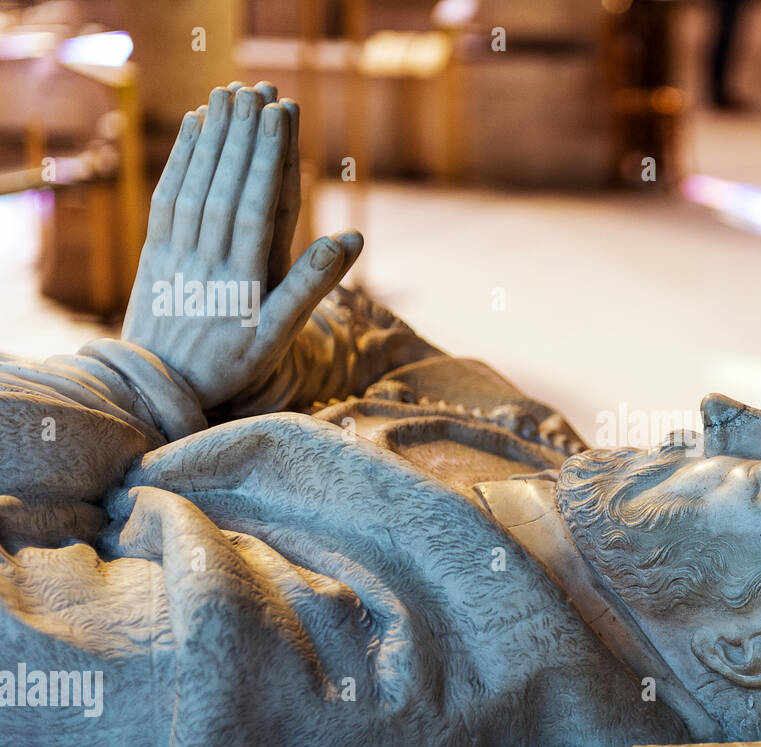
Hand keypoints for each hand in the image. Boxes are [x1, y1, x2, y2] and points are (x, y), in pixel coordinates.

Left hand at [122, 82, 361, 408]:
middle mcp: (204, 261)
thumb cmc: (232, 364)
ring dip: (210, 137)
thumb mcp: (279, 334)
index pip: (253, 207)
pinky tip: (192, 127)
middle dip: (239, 136)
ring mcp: (175, 255)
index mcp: (240, 281)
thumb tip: (353, 238)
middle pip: (222, 187)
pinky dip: (179, 159)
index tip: (276, 117)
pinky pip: (166, 198)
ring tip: (226, 95)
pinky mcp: (154, 254)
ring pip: (193, 186)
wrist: (163, 388)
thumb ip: (312, 284)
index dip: (264, 159)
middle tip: (255, 90)